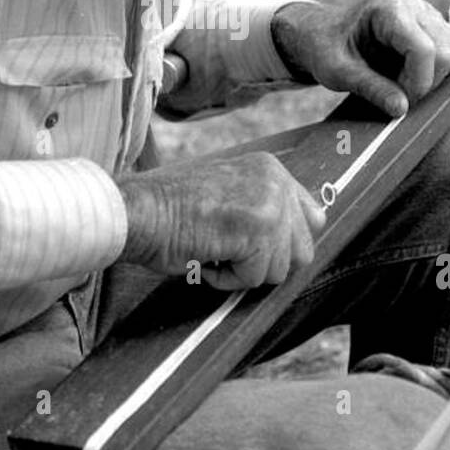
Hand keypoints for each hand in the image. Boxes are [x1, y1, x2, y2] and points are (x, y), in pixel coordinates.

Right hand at [116, 151, 325, 289]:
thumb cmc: (168, 210)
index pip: (312, 218)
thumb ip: (263, 209)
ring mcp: (270, 204)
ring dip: (242, 273)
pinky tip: (204, 257)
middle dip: (265, 264)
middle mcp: (276, 181)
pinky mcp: (258, 230)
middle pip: (302, 251)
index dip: (283, 246)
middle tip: (227, 252)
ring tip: (211, 250)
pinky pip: (253, 278)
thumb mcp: (228, 196)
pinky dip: (225, 280)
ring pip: (279, 270)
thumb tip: (291, 247)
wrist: (137, 211)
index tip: (252, 249)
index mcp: (269, 169)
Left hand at [272, 0, 449, 117]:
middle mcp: (413, 4)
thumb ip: (369, 88)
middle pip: (449, 51)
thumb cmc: (325, 49)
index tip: (401, 103)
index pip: (424, 49)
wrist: (323, 34)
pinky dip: (445, 69)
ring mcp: (427, 12)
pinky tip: (417, 75)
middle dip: (429, 82)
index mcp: (387, 8)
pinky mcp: (436, 25)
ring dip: (440, 76)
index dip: (419, 84)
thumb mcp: (336, 72)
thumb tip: (402, 110)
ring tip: (405, 82)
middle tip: (398, 93)